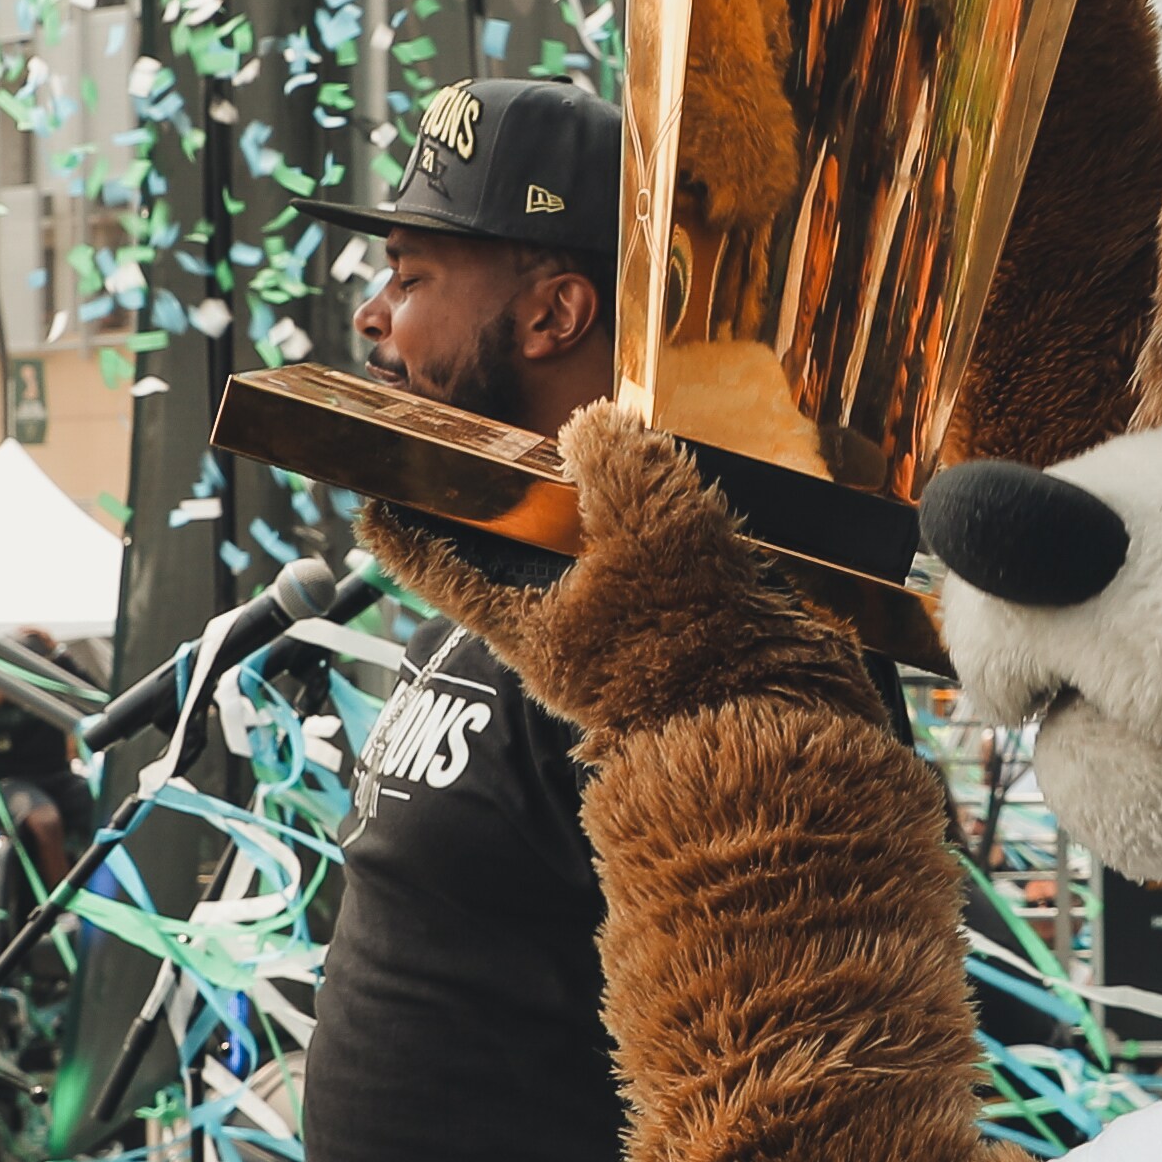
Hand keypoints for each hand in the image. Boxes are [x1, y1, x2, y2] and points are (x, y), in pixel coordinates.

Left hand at [356, 406, 880, 750]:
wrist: (792, 731)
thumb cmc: (703, 638)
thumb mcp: (649, 518)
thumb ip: (613, 456)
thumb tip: (594, 431)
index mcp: (537, 633)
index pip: (446, 572)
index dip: (406, 535)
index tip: (368, 506)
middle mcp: (580, 653)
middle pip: (538, 570)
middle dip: (543, 517)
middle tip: (546, 460)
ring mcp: (644, 661)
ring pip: (621, 578)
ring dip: (636, 530)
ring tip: (662, 475)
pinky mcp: (706, 661)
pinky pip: (688, 594)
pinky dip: (698, 556)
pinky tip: (728, 525)